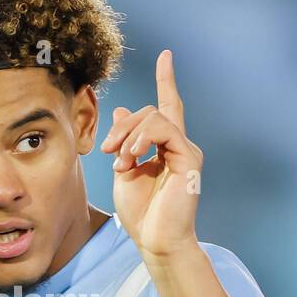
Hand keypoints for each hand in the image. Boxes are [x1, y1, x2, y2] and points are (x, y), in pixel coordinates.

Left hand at [99, 49, 203, 261]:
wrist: (156, 241)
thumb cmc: (141, 213)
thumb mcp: (124, 170)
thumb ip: (124, 141)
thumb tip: (122, 108)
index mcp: (163, 148)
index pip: (167, 106)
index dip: (166, 80)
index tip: (166, 55)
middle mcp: (178, 145)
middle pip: (149, 111)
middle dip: (121, 126)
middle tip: (107, 151)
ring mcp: (185, 150)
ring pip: (155, 116)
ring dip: (130, 135)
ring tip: (121, 161)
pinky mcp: (189, 158)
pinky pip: (164, 129)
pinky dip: (143, 139)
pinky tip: (132, 157)